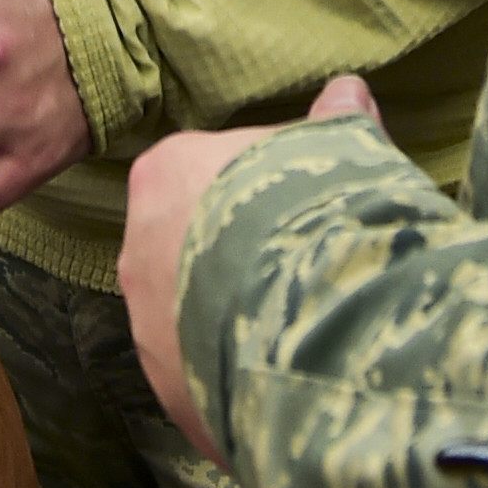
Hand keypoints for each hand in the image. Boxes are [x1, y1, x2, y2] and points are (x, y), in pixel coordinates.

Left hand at [121, 72, 379, 458]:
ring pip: (197, 318)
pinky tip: (294, 375)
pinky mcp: (174, 396)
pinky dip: (246, 378)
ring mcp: (149, 330)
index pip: (211, 172)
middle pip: (195, 247)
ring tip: (306, 330)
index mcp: (166, 175)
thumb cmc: (317, 216)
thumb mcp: (341, 151)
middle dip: (243, 257)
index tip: (307, 208)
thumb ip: (338, 123)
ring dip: (241, 322)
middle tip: (307, 270)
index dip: (266, 188)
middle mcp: (138, 250)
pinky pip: (212, 379)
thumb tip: (349, 91)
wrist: (310, 326)